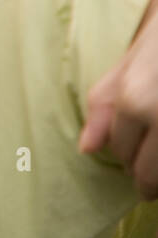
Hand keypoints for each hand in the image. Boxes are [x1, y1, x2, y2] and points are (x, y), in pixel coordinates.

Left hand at [79, 0, 157, 199]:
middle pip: (148, 177)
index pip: (121, 151)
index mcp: (135, 102)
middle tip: (148, 158)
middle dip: (145, 175)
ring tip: (157, 152)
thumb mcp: (132, 60)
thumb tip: (86, 148)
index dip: (125, 150)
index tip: (133, 146)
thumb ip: (105, 102)